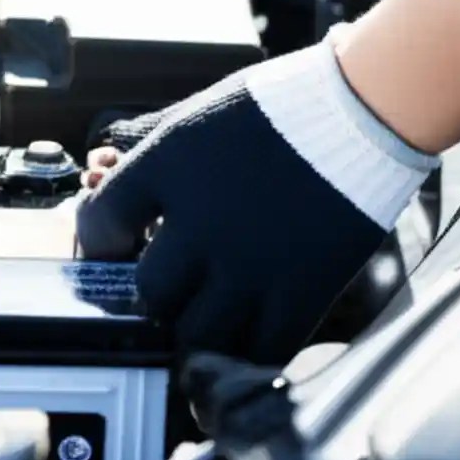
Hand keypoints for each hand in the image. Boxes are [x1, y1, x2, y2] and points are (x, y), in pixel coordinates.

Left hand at [77, 41, 437, 365]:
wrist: (362, 107)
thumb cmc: (274, 107)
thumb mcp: (191, 116)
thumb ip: (143, 150)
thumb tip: (100, 168)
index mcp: (165, 170)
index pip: (99, 225)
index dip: (98, 244)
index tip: (112, 249)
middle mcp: (201, 222)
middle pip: (148, 294)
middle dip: (150, 299)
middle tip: (163, 296)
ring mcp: (251, 262)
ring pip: (198, 335)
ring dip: (194, 335)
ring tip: (201, 322)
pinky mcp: (302, 289)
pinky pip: (261, 348)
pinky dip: (247, 352)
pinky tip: (245, 338)